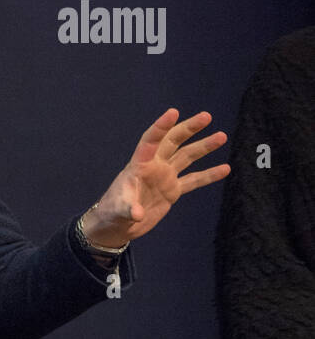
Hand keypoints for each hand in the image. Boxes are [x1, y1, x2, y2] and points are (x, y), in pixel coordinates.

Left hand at [84, 108, 230, 246]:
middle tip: (207, 116)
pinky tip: (225, 168)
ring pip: (187, 157)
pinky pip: (194, 180)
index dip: (161, 127)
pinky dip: (209, 175)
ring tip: (222, 136)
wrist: (116, 226)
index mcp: (139, 166)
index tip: (173, 111)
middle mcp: (154, 167)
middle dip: (189, 128)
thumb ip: (128, 209)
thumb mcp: (118, 211)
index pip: (150, 141)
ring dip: (204, 147)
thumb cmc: (112, 214)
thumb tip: (137, 214)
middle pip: (173, 141)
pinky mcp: (172, 191)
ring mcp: (164, 177)